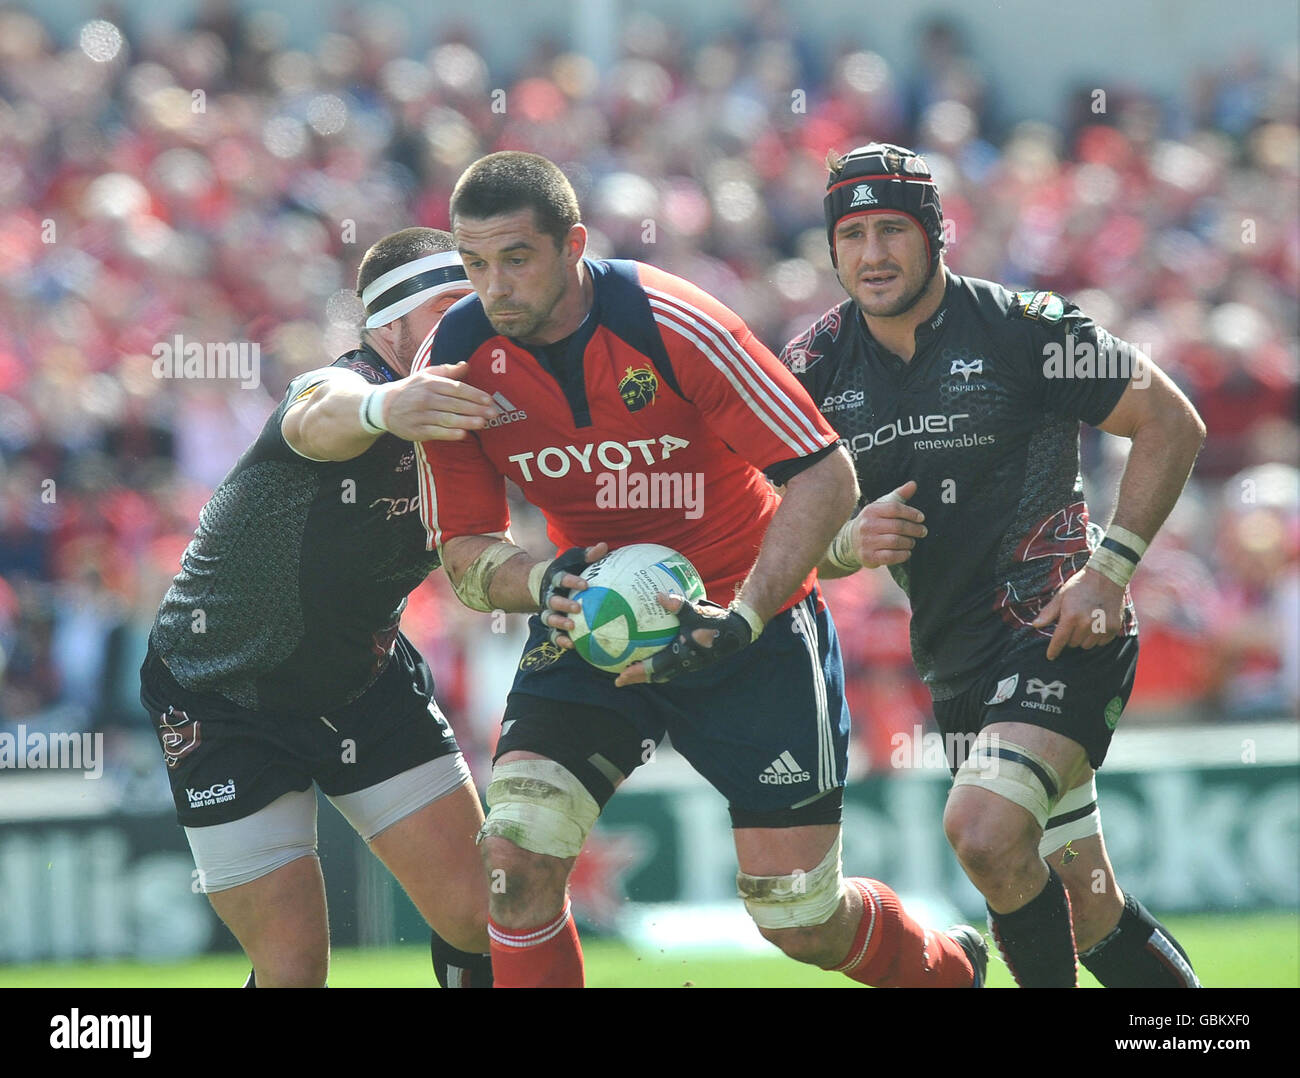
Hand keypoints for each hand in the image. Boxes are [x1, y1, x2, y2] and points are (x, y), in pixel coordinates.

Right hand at [382, 362, 496, 441]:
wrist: (383, 406)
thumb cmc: (411, 389)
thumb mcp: (426, 375)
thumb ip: (447, 371)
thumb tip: (466, 365)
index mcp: (430, 383)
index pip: (456, 388)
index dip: (474, 394)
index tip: (489, 400)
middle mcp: (425, 398)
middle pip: (454, 404)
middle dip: (476, 409)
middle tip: (494, 413)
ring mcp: (420, 415)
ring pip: (447, 418)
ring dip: (466, 421)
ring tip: (483, 423)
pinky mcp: (416, 430)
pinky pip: (435, 432)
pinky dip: (450, 434)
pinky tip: (463, 434)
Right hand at [536, 543, 608, 647]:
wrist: (545, 582)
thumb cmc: (568, 569)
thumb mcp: (576, 560)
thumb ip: (588, 555)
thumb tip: (603, 546)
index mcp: (555, 578)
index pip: (561, 578)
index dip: (572, 581)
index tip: (585, 585)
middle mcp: (549, 595)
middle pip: (553, 600)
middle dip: (564, 605)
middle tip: (578, 608)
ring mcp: (548, 610)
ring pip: (549, 618)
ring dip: (559, 623)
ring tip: (572, 627)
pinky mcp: (550, 624)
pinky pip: (552, 634)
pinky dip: (559, 640)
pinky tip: (572, 645)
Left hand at [615, 596, 755, 685]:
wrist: (737, 631)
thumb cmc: (716, 621)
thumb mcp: (695, 612)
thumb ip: (677, 605)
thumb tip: (659, 595)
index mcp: (682, 655)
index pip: (654, 667)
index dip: (636, 673)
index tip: (619, 677)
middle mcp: (683, 664)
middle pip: (655, 675)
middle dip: (637, 677)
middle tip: (619, 679)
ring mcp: (688, 663)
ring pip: (662, 672)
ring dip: (647, 672)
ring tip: (631, 669)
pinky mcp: (692, 659)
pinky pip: (670, 664)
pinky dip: (658, 663)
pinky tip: (652, 651)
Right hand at [850, 480, 926, 568]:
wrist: (851, 541)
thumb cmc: (873, 521)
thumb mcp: (882, 506)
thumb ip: (898, 496)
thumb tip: (914, 484)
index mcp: (871, 510)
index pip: (895, 508)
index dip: (911, 513)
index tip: (921, 518)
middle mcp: (867, 525)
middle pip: (897, 526)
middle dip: (914, 529)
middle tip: (923, 532)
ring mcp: (867, 542)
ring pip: (895, 541)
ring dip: (909, 542)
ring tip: (912, 542)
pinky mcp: (868, 556)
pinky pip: (890, 556)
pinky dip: (902, 555)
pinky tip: (907, 552)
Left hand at [1032, 566, 1124, 659]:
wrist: (1107, 576)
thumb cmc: (1080, 585)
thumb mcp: (1061, 596)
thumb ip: (1048, 613)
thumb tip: (1035, 625)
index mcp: (1071, 616)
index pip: (1059, 640)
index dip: (1054, 650)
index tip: (1051, 656)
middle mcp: (1086, 624)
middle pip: (1073, 643)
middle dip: (1069, 637)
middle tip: (1072, 623)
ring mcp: (1101, 627)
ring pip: (1087, 645)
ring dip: (1083, 638)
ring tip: (1085, 623)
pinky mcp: (1113, 628)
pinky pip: (1101, 643)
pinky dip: (1096, 637)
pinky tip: (1096, 624)